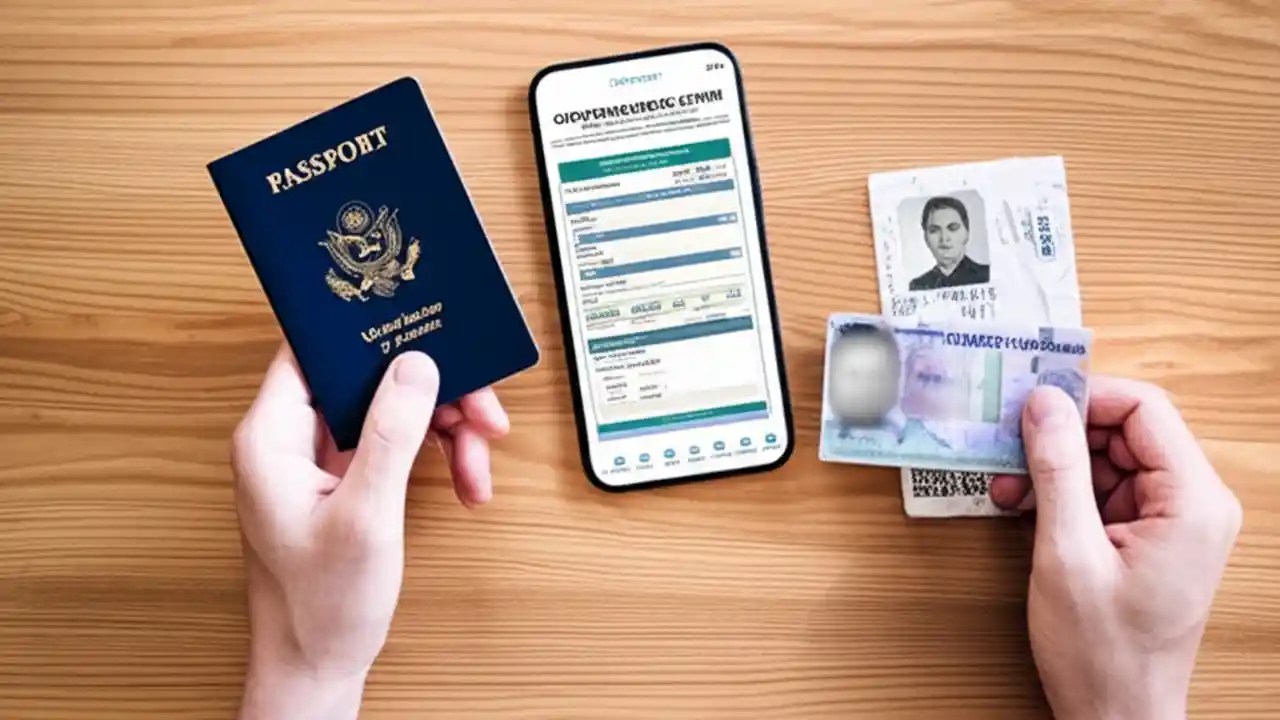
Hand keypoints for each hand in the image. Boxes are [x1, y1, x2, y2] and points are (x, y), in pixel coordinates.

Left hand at [232, 344, 508, 718]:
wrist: (316, 665)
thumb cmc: (319, 607)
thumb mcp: (365, 517)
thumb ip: (391, 435)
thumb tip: (415, 366)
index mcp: (271, 437)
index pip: (314, 350)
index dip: (368, 331)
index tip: (421, 326)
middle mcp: (290, 439)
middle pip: (368, 377)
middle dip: (431, 390)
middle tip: (479, 410)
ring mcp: (318, 459)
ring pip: (390, 409)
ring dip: (443, 427)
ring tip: (478, 460)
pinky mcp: (344, 478)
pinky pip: (394, 442)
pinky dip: (433, 454)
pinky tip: (464, 479)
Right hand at [990, 377, 1241, 719]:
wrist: (1116, 714)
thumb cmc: (1102, 651)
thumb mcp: (1067, 553)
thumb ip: (1057, 471)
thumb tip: (1043, 403)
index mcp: (1192, 503)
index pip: (1144, 409)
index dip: (1084, 398)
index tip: (1030, 403)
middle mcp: (1193, 504)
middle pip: (1124, 430)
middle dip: (1061, 433)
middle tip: (1006, 443)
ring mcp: (1172, 521)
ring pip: (1108, 457)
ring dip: (1054, 464)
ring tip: (1008, 485)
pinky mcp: (1148, 536)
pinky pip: (1104, 489)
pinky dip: (1061, 491)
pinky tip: (1023, 504)